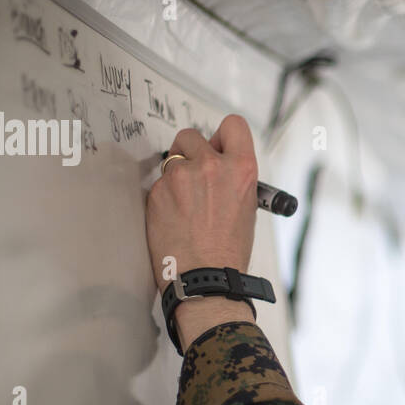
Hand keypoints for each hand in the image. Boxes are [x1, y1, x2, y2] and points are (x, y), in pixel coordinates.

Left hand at [146, 114, 259, 295]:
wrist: (204, 279)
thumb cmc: (228, 251)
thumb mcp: (246, 207)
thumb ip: (232, 178)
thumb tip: (217, 164)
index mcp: (241, 169)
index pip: (233, 125)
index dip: (222, 136)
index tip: (217, 146)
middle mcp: (211, 166)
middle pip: (191, 135)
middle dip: (191, 152)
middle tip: (195, 175)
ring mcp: (180, 177)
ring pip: (171, 160)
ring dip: (177, 177)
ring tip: (186, 206)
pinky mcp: (157, 192)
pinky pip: (159, 184)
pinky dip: (165, 198)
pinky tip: (175, 219)